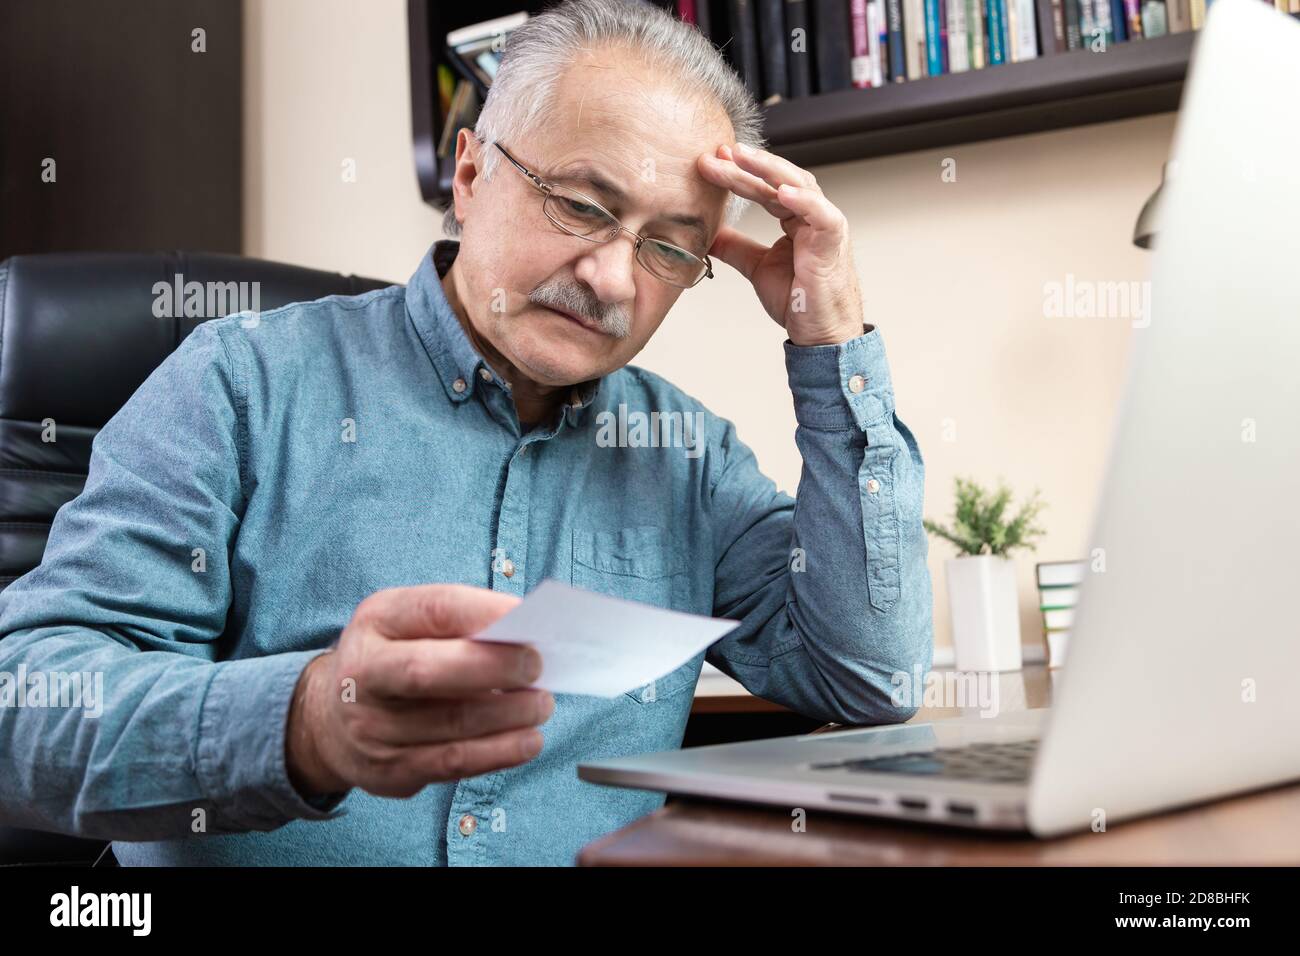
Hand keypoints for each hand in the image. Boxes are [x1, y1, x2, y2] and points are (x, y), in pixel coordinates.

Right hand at [286, 584, 553, 799]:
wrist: (329, 719)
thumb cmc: (392, 659)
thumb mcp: (409, 623)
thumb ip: (459, 623)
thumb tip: (526, 635)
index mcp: (376, 621)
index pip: (434, 609)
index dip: (485, 612)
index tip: (526, 616)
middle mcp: (364, 673)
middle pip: (429, 671)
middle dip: (494, 667)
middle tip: (536, 665)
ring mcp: (372, 726)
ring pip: (451, 723)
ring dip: (510, 714)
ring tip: (542, 703)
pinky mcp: (391, 769)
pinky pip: (454, 762)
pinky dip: (500, 752)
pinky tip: (528, 741)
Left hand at [698, 142, 865, 346]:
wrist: (820, 332)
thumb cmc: (799, 299)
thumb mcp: (757, 267)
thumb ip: (736, 247)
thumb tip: (708, 235)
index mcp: (794, 219)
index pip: (763, 188)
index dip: (738, 175)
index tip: (711, 162)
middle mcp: (811, 215)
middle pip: (777, 181)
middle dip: (746, 166)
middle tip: (718, 154)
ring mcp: (825, 224)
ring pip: (797, 186)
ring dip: (768, 170)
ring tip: (741, 157)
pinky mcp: (833, 241)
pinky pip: (820, 214)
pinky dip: (802, 200)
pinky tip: (781, 190)